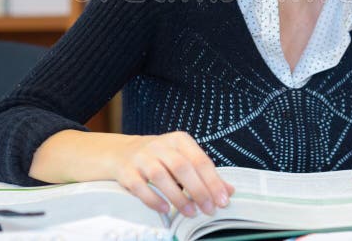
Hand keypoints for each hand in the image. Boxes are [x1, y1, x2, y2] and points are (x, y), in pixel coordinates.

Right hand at [111, 131, 233, 217]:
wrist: (122, 152)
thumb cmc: (159, 157)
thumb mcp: (183, 158)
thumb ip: (205, 174)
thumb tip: (228, 191)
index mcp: (179, 140)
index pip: (200, 160)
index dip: (213, 181)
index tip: (222, 200)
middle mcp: (160, 146)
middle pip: (182, 167)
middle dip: (198, 190)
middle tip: (208, 209)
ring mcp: (141, 158)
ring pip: (160, 176)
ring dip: (178, 197)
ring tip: (190, 212)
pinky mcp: (127, 171)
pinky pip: (140, 187)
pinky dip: (154, 199)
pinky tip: (166, 209)